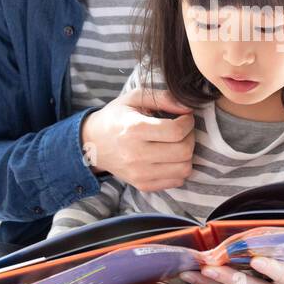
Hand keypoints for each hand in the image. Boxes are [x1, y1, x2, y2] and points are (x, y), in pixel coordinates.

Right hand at [80, 87, 195, 192]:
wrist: (93, 143)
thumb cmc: (116, 117)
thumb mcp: (134, 98)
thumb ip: (163, 98)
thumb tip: (188, 107)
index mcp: (134, 129)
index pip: (176, 131)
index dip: (188, 122)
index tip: (185, 117)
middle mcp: (136, 154)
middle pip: (183, 151)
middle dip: (190, 137)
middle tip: (183, 130)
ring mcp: (139, 173)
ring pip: (184, 169)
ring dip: (187, 155)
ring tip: (177, 144)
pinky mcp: (142, 185)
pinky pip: (176, 181)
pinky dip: (179, 169)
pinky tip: (169, 158)